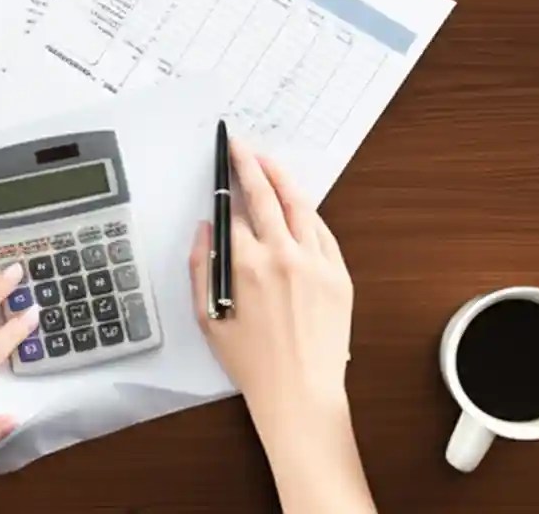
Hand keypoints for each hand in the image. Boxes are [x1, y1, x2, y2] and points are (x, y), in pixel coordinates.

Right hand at [190, 137, 352, 421]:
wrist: (299, 391)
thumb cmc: (251, 362)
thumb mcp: (207, 316)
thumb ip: (200, 267)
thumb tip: (205, 230)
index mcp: (246, 265)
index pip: (233, 209)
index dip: (226, 183)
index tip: (223, 164)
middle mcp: (282, 256)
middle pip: (265, 195)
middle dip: (250, 164)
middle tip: (242, 146)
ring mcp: (315, 263)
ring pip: (299, 206)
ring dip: (282, 178)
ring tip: (270, 162)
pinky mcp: (339, 276)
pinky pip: (323, 232)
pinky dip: (308, 213)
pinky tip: (298, 205)